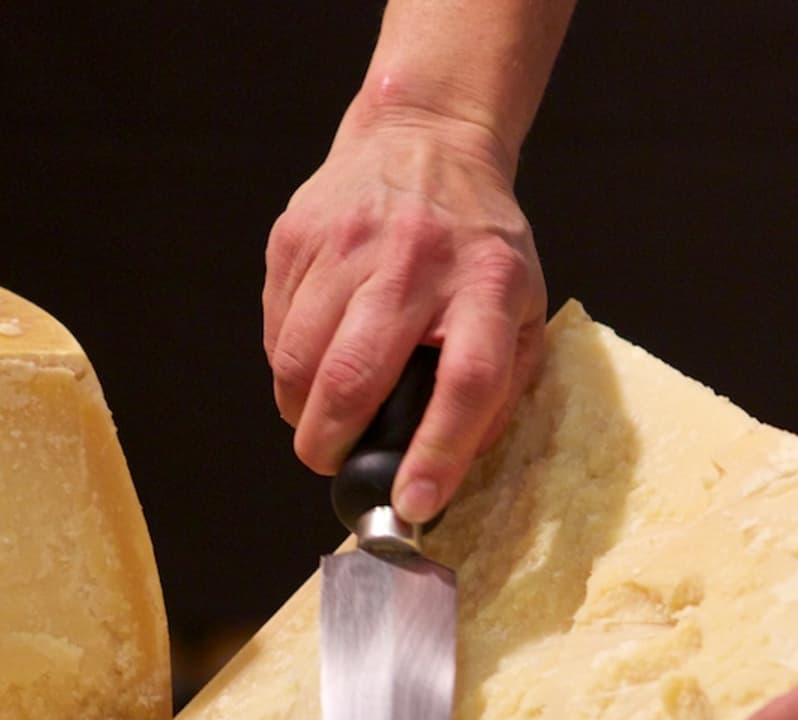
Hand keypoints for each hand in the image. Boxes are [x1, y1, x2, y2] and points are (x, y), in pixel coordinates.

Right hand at [263, 103, 546, 522]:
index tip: (414, 504)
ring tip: (320, 421)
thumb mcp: (521, 309)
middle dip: (332, 445)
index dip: (437, 454)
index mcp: (486, 286)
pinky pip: (275, 331)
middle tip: (336, 464)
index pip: (464, 384)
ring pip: (297, 362)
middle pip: (354, 377)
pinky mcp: (295, 236)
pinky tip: (310, 364)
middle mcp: (414, 261)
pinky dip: (286, 368)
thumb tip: (447, 470)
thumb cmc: (478, 245)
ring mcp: (346, 243)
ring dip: (301, 413)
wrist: (425, 137)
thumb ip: (499, 389)